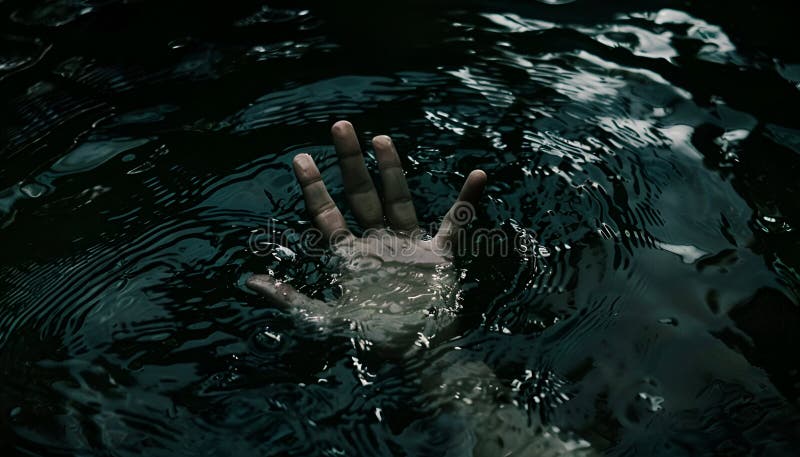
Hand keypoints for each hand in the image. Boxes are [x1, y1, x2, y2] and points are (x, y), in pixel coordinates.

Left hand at [246, 121, 485, 352]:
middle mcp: (377, 243)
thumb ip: (291, 300)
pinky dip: (468, 202)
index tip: (301, 157)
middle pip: (361, 195)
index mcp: (351, 256)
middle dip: (350, 162)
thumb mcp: (326, 320)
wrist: (420, 356)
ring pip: (398, 198)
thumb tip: (249, 281)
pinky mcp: (439, 255)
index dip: (314, 187)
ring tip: (381, 139)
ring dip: (392, 169)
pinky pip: (456, 224)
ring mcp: (409, 246)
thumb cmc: (375, 339)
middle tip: (340, 126)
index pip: (327, 214)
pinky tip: (479, 176)